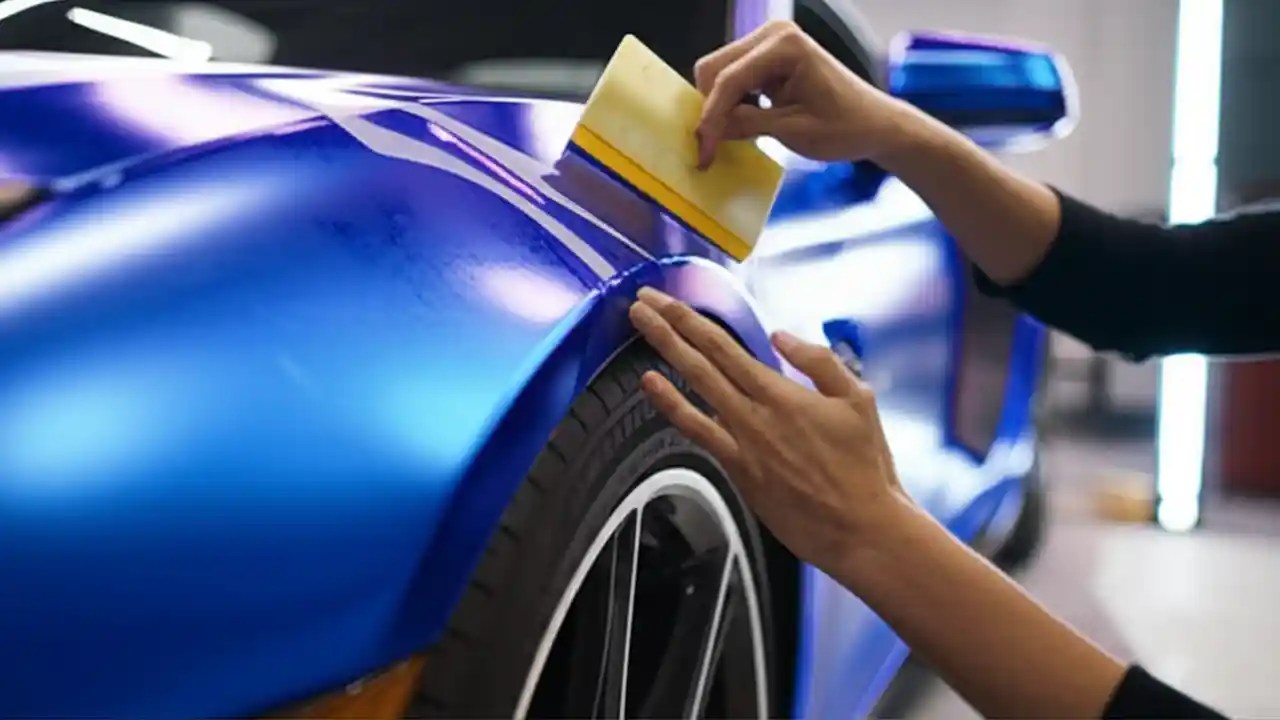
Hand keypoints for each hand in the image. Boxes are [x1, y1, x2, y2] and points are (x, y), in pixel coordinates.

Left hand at [627, 287, 911, 573]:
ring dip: (664, 355)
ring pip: (693, 388)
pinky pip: (697, 431)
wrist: (859, 528)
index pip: (726, 347)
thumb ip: (820, 362)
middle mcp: (754, 413)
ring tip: (639, 329)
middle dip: (667, 327)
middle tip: (641, 302)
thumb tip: (782, 337)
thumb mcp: (858, 400)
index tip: (665, 300)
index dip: (690, 321)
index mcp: (783, 393)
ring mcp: (741, 442)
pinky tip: (651, 386)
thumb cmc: (865, 466)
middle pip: (701, 360)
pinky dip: (671, 405)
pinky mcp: (737, 470)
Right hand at [693, 20, 916, 167]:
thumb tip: (709, 130)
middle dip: (711, 109)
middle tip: (713, 149)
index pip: (729, 79)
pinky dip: (731, 103)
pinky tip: (745, 124)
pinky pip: (733, 78)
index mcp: (784, 45)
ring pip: (719, 74)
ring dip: (720, 107)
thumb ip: (747, 125)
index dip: (711, 118)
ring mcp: (769, 43)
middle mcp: (773, 34)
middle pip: (715, 69)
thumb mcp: (792, 131)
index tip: (704, 153)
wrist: (874, 124)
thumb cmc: (845, 127)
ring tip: (733, 139)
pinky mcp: (767, 58)